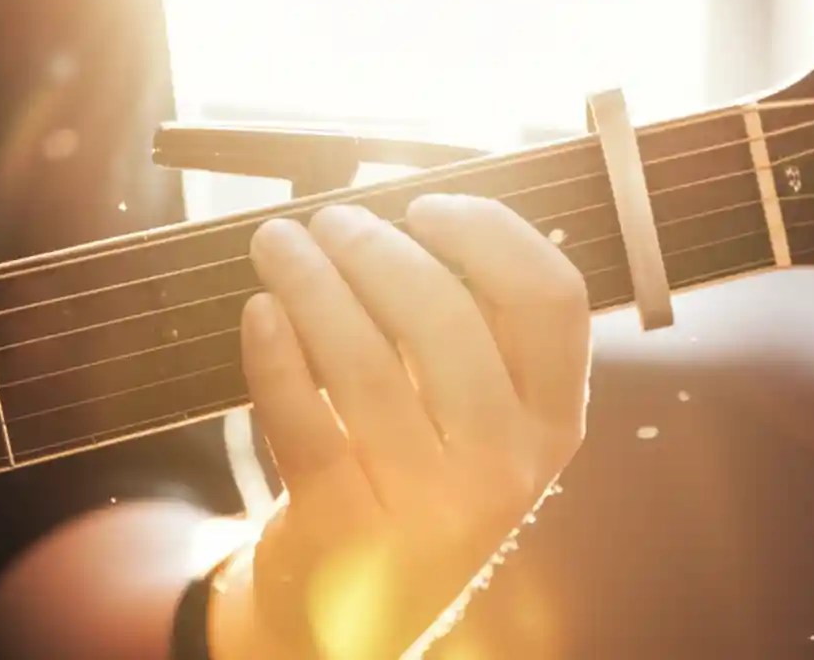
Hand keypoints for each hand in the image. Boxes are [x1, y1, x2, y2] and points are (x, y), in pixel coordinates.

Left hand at [223, 194, 590, 657]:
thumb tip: (402, 218)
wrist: (361, 607)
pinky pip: (301, 416)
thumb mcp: (477, 419)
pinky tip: (260, 311)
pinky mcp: (347, 526)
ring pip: (363, 360)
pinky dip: (273, 352)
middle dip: (376, 248)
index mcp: (553, 419)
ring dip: (311, 282)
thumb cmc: (418, 475)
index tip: (427, 206)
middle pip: (447, 317)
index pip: (551, 298)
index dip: (489, 233)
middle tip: (329, 220)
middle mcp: (508, 464)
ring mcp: (430, 503)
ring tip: (278, 245)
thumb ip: (468, 328)